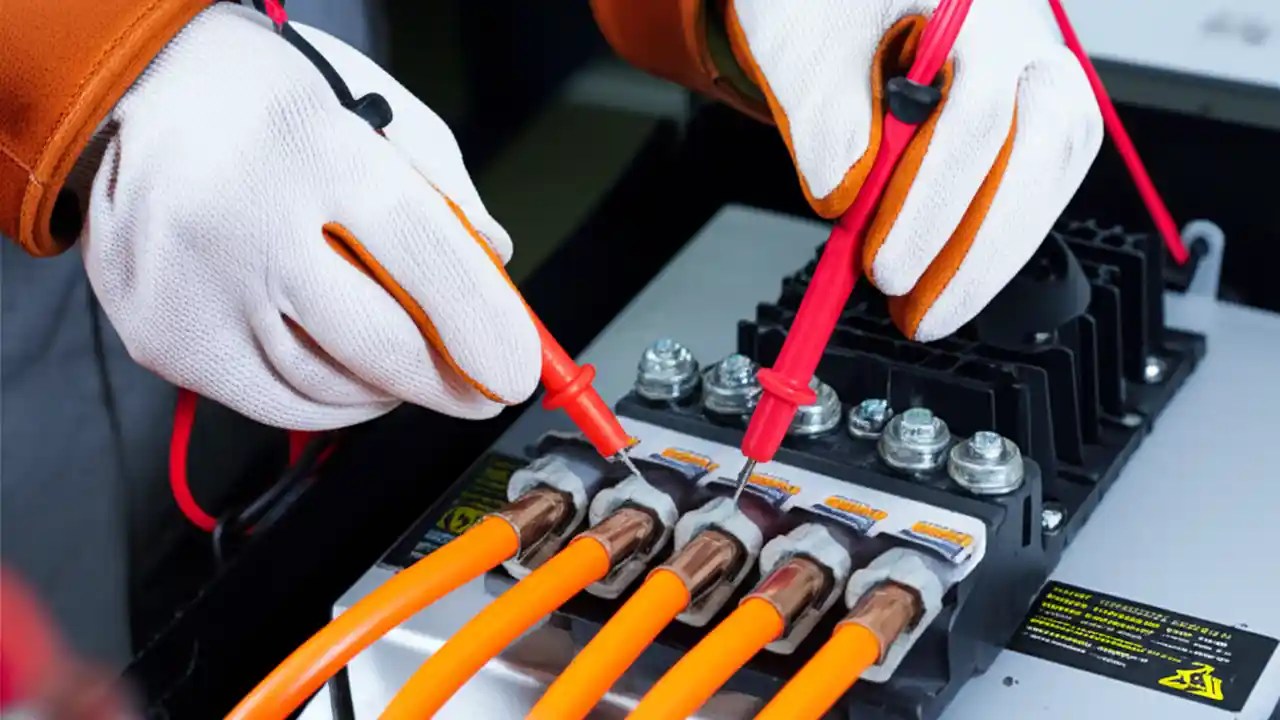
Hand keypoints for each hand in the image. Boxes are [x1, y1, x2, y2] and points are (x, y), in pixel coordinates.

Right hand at [79, 3, 538, 429]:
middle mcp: (248, 224)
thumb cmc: (276, 105)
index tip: (516, 371)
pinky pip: (277, 404)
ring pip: (332, 390)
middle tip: (481, 391)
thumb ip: (449, 193)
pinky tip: (344, 369)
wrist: (136, 94)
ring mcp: (198, 290)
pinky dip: (329, 400)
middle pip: (380, 346)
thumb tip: (493, 272)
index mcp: (318, 151)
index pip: (426, 261)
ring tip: (401, 360)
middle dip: (449, 383)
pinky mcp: (165, 339)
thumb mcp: (383, 112)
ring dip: (388, 389)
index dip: (483, 329)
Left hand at [725, 0, 1102, 340]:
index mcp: (970, 8)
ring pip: (1052, 168)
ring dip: (995, 252)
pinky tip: (952, 271)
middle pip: (1041, 150)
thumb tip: (845, 196)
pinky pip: (1040, 178)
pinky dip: (998, 234)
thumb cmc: (820, 7)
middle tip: (918, 312)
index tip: (881, 269)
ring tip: (933, 307)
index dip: (927, 208)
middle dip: (977, 249)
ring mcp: (1035, 70)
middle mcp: (1021, 34)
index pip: (971, 119)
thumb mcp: (800, 46)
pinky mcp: (1032, 108)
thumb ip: (822, 114)